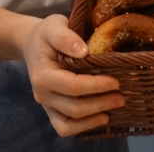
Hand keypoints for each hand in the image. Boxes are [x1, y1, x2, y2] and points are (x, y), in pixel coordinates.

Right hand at [20, 15, 124, 136]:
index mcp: (43, 75)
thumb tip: (84, 51)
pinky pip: (64, 127)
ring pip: (69, 123)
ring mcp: (46, 105)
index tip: (116, 82)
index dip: (95, 86)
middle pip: (73, 107)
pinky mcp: (51, 110)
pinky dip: (83, 126)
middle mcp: (42, 94)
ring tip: (114, 109)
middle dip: (100, 104)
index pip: (72, 86)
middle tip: (121, 97)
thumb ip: (66, 37)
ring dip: (93, 119)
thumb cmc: (46, 34)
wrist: (32, 44)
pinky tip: (101, 117)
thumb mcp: (54, 26)